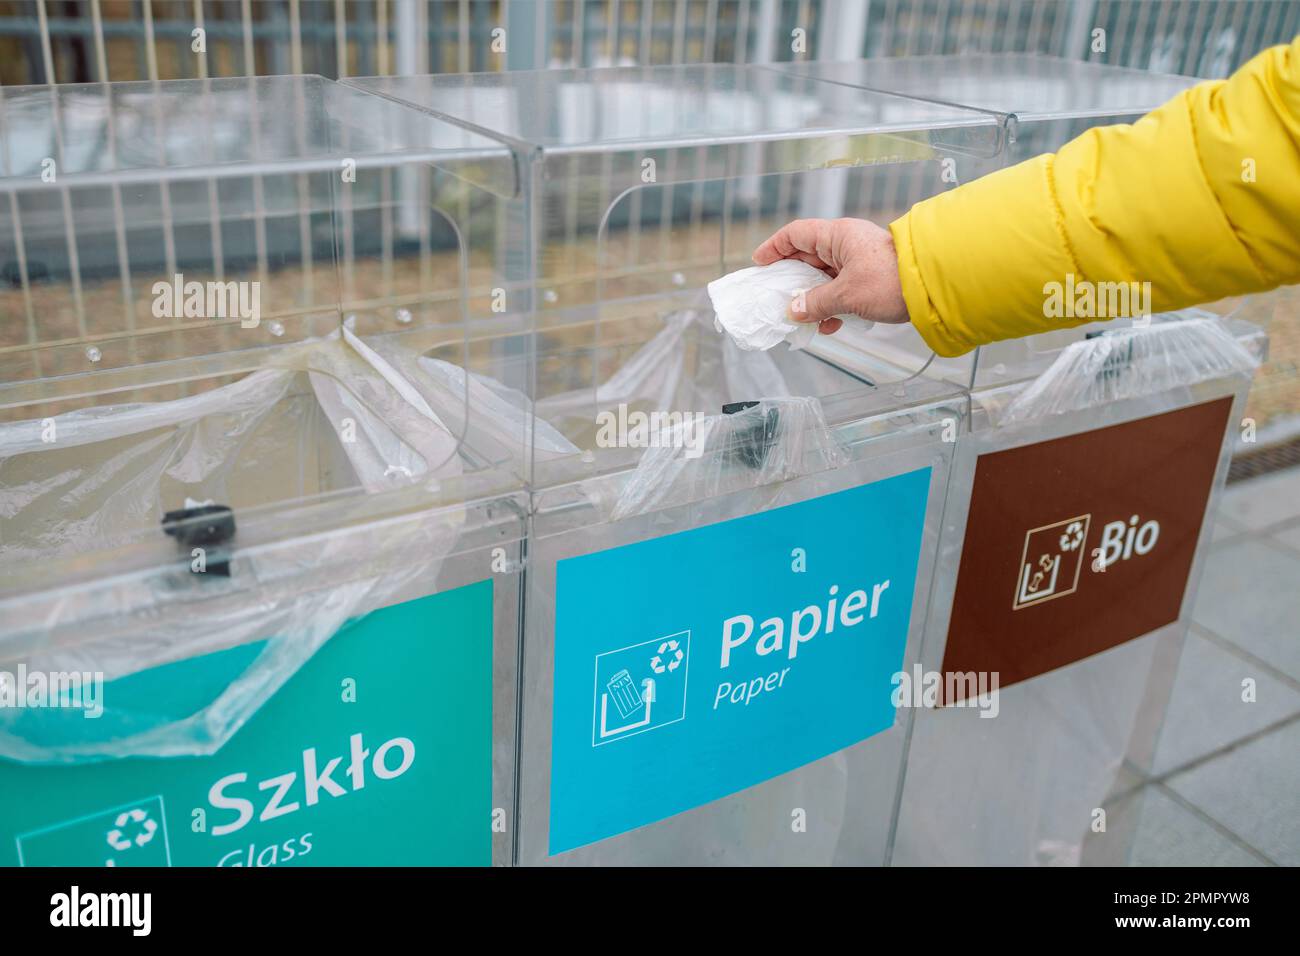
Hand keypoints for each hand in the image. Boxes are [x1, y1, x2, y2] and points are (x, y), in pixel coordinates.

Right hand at [752, 218, 909, 334]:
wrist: (933, 288)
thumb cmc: (891, 280)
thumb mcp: (847, 295)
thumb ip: (816, 303)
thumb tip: (793, 310)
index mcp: (838, 236)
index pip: (796, 234)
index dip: (774, 247)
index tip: (759, 264)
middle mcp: (847, 244)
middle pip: (808, 257)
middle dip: (791, 280)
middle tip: (775, 298)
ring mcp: (859, 261)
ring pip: (825, 277)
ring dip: (812, 299)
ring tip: (802, 319)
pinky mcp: (870, 279)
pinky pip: (841, 290)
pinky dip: (832, 307)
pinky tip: (828, 326)